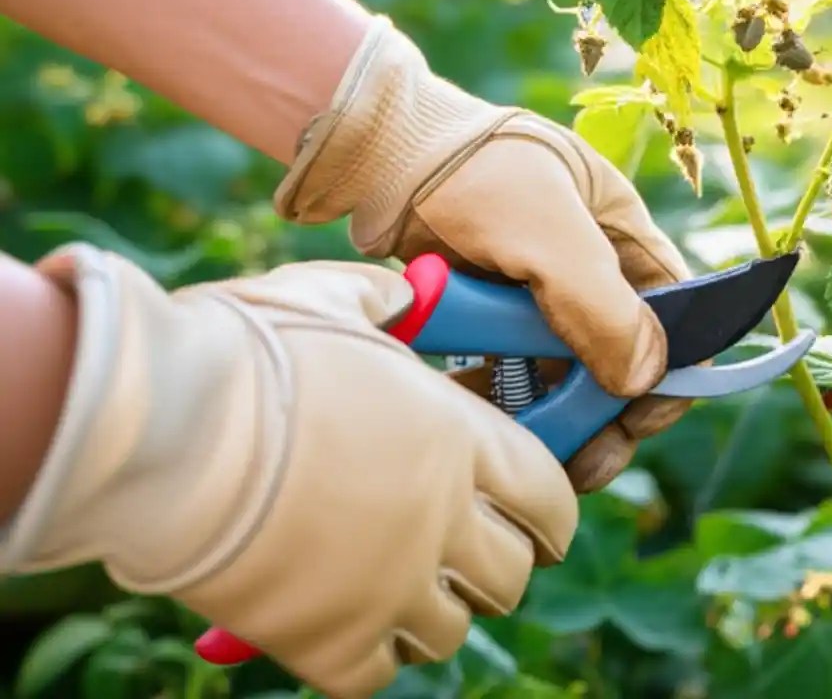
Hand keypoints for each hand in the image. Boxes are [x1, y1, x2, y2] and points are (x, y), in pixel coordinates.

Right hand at [0, 243, 577, 698]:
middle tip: (459, 558)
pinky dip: (364, 658)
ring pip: (450, 632)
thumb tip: (405, 295)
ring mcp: (390, 587)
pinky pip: (375, 676)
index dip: (548, 516)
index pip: (551, 498)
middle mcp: (442, 517)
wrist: (157, 425)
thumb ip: (380, 299)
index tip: (535, 523)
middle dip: (493, 568)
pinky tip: (337, 624)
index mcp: (459, 437)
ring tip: (390, 588)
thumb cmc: (241, 351)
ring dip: (429, 613)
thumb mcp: (324, 298)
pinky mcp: (328, 641)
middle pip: (511, 574)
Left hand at [272, 15, 694, 491]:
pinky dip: (508, 406)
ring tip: (535, 457)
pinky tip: (488, 426)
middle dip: (609, 417)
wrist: (380, 152)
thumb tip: (642, 380)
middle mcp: (592, 273)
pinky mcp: (495, 319)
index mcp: (626, 239)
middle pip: (624, 361)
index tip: (639, 419)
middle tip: (586, 463)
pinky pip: (516, 376)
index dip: (671, 372)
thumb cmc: (472, 172)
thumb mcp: (545, 231)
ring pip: (569, 379)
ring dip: (559, 422)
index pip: (679, 319)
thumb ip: (598, 305)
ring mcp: (542, 299)